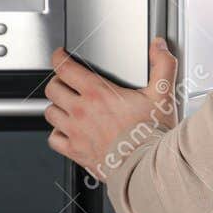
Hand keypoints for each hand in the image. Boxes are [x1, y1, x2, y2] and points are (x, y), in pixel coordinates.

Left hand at [44, 40, 178, 178]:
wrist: (147, 166)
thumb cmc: (152, 133)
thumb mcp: (162, 94)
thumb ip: (162, 65)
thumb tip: (159, 46)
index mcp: (98, 93)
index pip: (65, 68)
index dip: (58, 57)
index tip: (59, 55)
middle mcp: (81, 111)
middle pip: (53, 89)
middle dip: (57, 82)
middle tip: (64, 82)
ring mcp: (75, 132)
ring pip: (50, 112)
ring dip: (56, 107)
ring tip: (65, 106)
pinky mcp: (75, 151)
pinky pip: (53, 139)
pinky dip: (57, 133)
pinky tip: (66, 131)